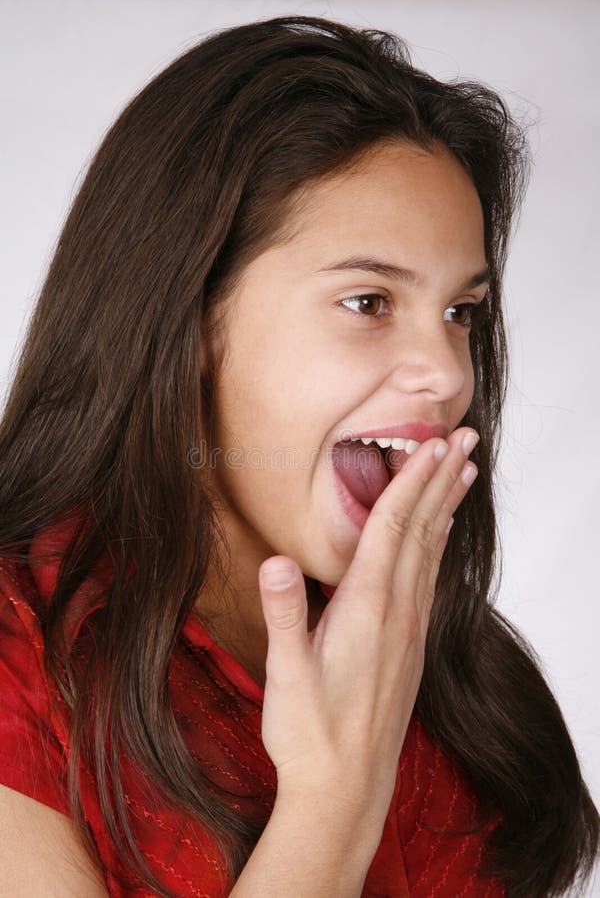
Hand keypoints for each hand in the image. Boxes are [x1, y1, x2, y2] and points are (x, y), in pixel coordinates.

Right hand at [257, 427, 478, 828]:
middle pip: (423, 531)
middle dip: (442, 480)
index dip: (411, 482)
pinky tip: (439, 536)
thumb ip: (284, 616)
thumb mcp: (286, 677)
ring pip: (432, 553)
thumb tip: (274, 561)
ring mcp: (409, 631)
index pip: (393, 530)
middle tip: (466, 438)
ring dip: (446, 507)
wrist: (347, 790)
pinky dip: (438, 545)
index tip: (433, 443)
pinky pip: (430, 579)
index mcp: (368, 611)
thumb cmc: (310, 734)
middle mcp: (398, 614)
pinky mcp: (411, 647)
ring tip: (462, 473)